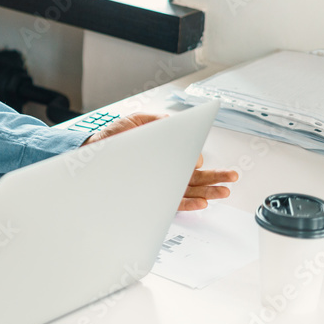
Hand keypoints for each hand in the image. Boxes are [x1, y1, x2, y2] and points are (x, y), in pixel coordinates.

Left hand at [83, 113, 238, 211]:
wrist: (92, 154)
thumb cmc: (113, 139)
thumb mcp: (137, 122)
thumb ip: (158, 121)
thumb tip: (177, 124)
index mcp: (165, 153)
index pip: (188, 159)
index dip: (196, 159)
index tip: (202, 159)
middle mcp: (165, 170)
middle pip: (195, 176)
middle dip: (216, 177)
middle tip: (232, 177)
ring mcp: (160, 184)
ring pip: (190, 190)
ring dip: (209, 191)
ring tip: (225, 191)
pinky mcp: (152, 194)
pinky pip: (174, 202)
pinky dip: (189, 203)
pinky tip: (201, 201)